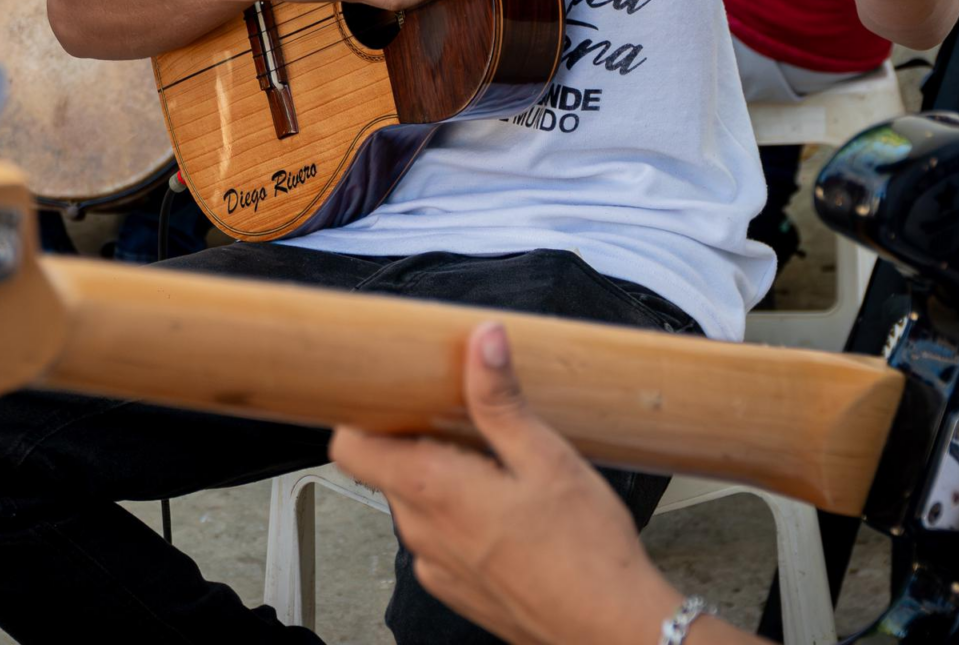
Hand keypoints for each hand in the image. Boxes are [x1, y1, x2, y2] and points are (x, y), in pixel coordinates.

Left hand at [330, 323, 683, 644]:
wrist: (609, 628)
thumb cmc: (586, 552)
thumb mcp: (547, 458)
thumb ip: (501, 399)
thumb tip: (481, 342)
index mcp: (433, 490)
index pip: (349, 447)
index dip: (362, 415)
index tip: (390, 393)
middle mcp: (422, 531)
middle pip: (388, 469)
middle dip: (419, 440)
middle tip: (467, 420)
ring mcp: (435, 565)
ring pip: (415, 503)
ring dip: (443, 479)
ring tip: (496, 466)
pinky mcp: (455, 587)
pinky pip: (438, 538)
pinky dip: (459, 518)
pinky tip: (507, 512)